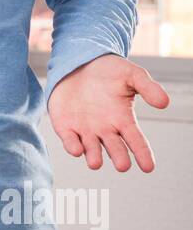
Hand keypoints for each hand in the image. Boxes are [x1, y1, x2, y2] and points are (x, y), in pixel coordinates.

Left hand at [48, 53, 168, 171]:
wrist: (80, 62)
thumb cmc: (109, 71)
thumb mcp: (132, 75)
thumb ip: (148, 87)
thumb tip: (165, 102)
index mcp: (124, 120)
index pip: (136, 140)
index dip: (142, 154)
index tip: (148, 167)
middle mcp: (106, 129)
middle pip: (115, 148)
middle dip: (118, 158)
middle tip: (122, 165)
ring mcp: (85, 130)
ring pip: (91, 149)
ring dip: (93, 157)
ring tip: (96, 163)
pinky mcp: (66, 126)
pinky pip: (69, 140)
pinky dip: (72, 146)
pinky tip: (76, 150)